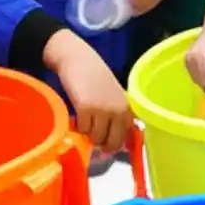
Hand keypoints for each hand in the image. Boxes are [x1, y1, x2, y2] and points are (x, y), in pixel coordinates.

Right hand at [45, 30, 132, 151]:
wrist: (79, 60)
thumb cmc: (95, 78)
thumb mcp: (114, 96)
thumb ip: (117, 116)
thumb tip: (112, 143)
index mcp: (128, 109)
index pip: (126, 138)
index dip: (114, 143)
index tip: (105, 143)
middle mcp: (119, 111)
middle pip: (112, 143)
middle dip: (102, 144)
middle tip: (92, 136)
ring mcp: (103, 110)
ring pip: (96, 138)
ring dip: (88, 134)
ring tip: (84, 121)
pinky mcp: (86, 108)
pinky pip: (82, 130)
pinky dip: (78, 126)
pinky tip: (77, 116)